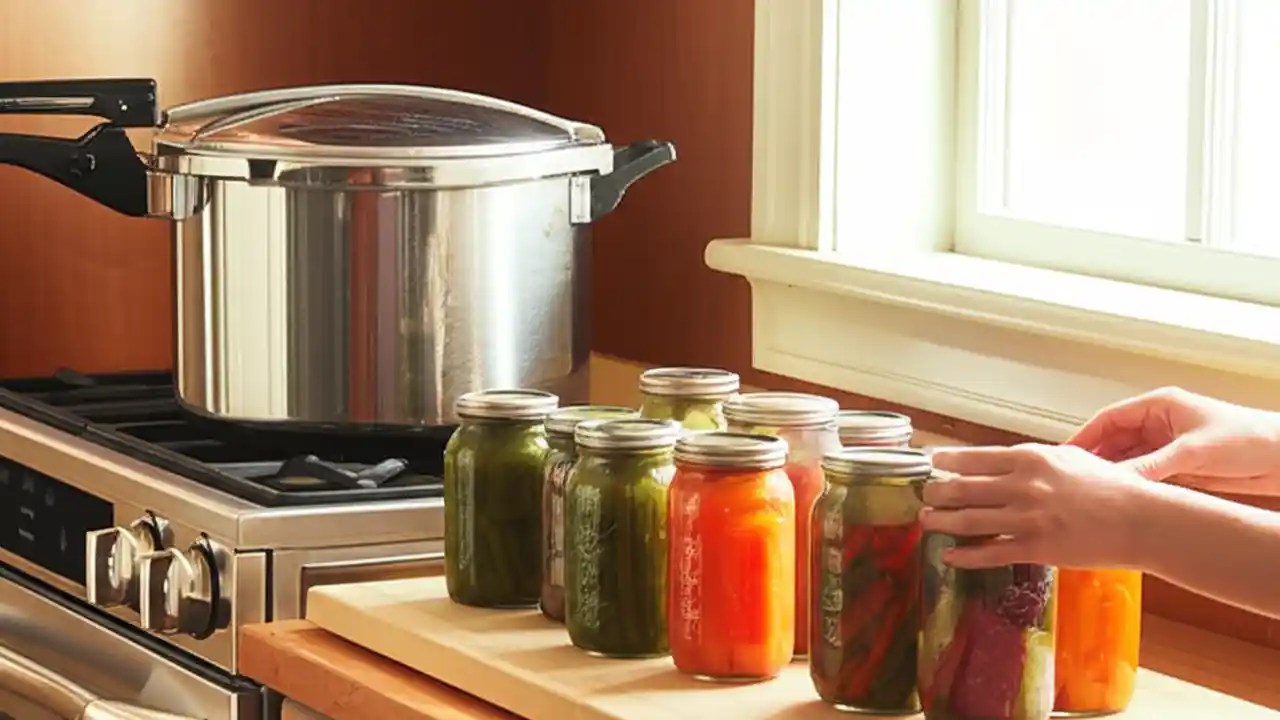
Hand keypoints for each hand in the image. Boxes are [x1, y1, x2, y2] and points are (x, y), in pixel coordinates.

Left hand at [920, 444, 1149, 568]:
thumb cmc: (1108, 486)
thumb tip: (1004, 460)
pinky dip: (965, 555)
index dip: (945, 461)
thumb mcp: (1068, 458)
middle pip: (962, 488)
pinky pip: (990, 552)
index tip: (931, 463)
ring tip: (926, 521)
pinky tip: (949, 556)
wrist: (1139, 519)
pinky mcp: (1036, 548)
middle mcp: (1023, 486)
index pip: (973, 457)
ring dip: (941, 521)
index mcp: (1030, 458)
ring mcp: (1027, 518)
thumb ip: (1034, 460)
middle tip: (924, 495)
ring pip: (969, 520)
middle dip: (935, 492)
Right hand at [1069, 387, 1279, 489]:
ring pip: (1127, 461)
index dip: (1084, 437)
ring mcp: (1167, 447)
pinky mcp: (1179, 468)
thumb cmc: (1248, 439)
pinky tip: (1119, 500)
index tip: (1064, 456)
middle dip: (1094, 460)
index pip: (1108, 419)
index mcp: (1159, 406)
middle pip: (1113, 442)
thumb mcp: (1193, 452)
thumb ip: (1152, 465)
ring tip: (1091, 493)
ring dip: (1112, 475)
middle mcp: (1159, 424)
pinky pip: (1145, 477)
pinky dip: (1132, 486)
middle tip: (1073, 481)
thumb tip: (1117, 481)